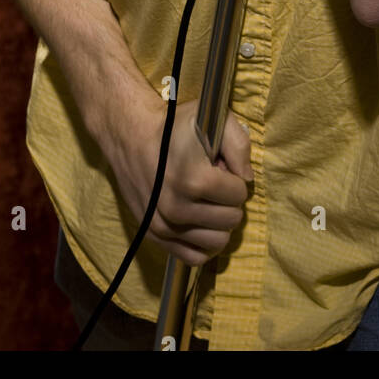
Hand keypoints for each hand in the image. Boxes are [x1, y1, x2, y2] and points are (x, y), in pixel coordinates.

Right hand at [103, 87, 253, 267]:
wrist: (131, 138)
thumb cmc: (174, 127)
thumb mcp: (213, 121)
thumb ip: (240, 146)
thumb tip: (247, 179)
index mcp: (194, 180)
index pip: (240, 195)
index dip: (235, 179)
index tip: (220, 168)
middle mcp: (177, 208)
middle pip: (231, 220)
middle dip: (228, 201)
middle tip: (213, 184)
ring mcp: (164, 226)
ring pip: (217, 242)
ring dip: (218, 222)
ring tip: (204, 200)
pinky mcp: (155, 236)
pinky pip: (194, 257)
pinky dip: (204, 243)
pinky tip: (201, 222)